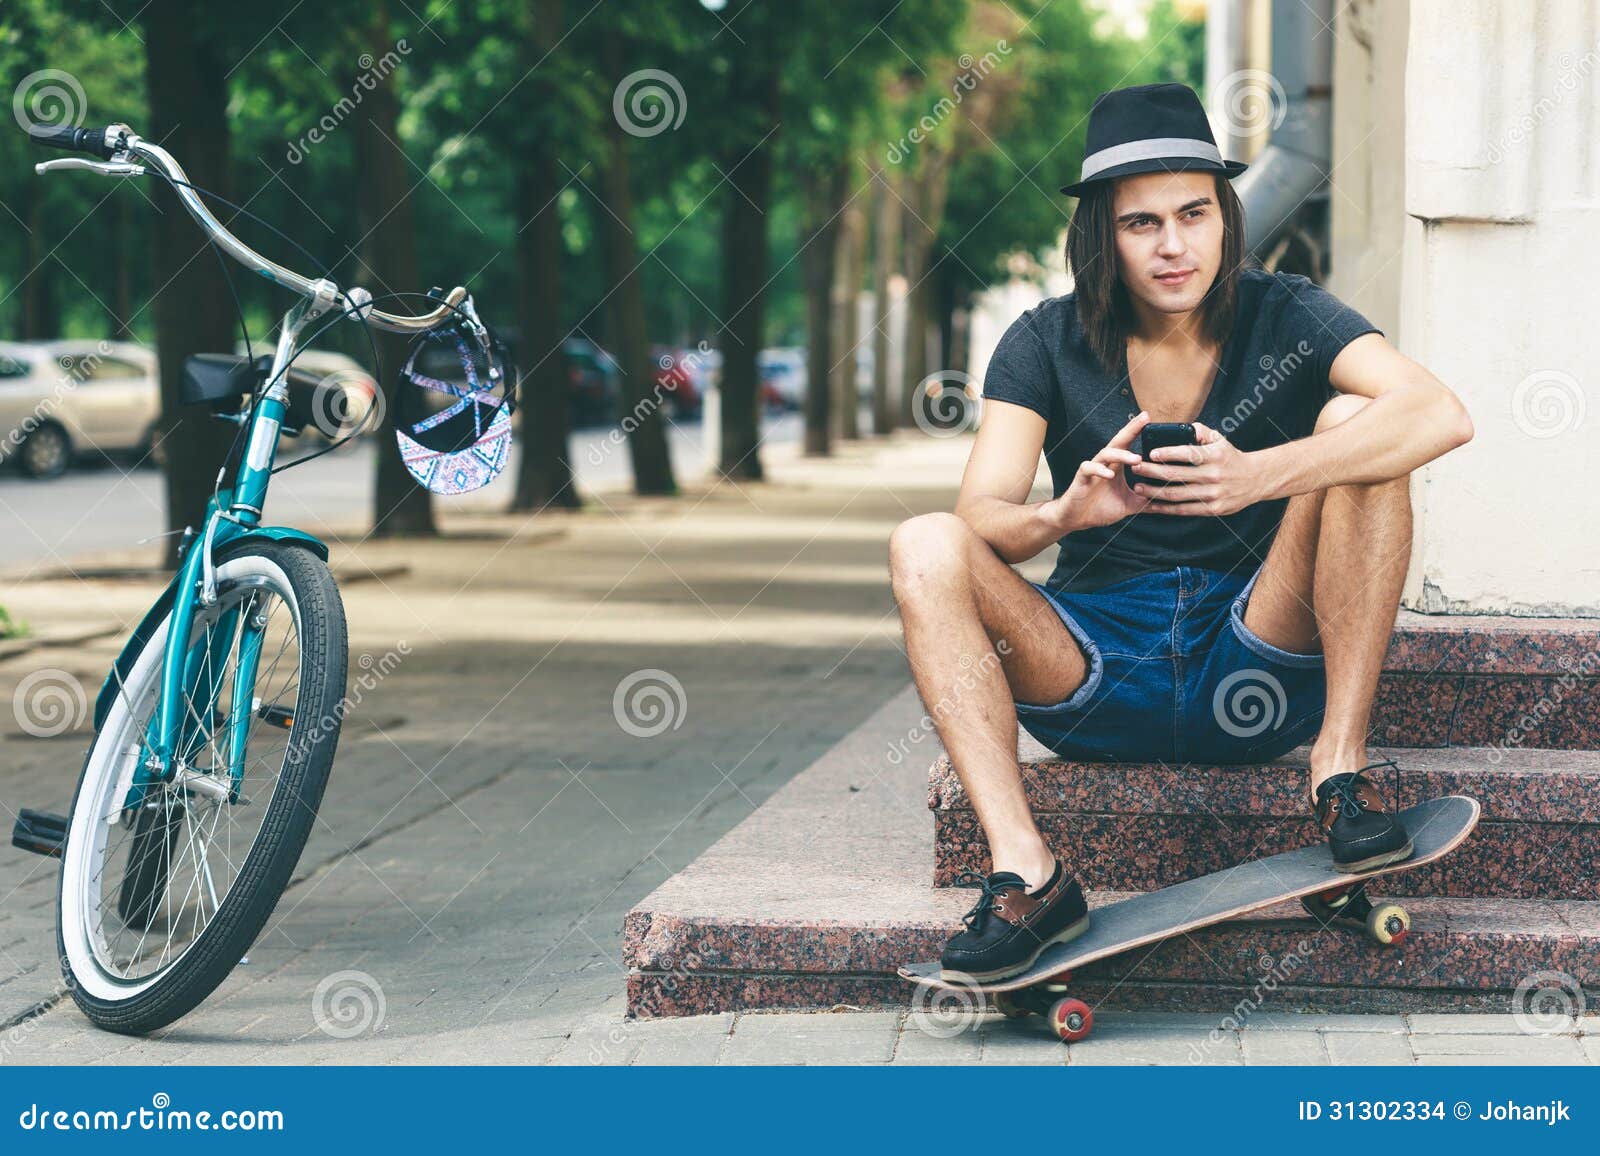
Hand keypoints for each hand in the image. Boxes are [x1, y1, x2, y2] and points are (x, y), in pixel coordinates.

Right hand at [1039, 412, 1151, 533]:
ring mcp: (1093, 470)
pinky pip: (1088, 469)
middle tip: (1144, 419)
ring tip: (1136, 459)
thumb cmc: (1100, 508)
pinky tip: (1110, 474)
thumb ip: (1146, 500)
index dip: (1137, 431)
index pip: (1128, 444)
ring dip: (1121, 454)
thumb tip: (1166, 501)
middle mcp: (1105, 464)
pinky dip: (1099, 470)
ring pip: (1105, 453)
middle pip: (1118, 441)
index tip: (1150, 419)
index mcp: (1116, 467)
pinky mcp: (1081, 478)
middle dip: (1131, 429)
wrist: (1077, 519)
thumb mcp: (1129, 504)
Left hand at [1132, 422, 1267, 515]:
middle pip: (1177, 475)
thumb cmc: (1230, 457)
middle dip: (1152, 472)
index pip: (1188, 454)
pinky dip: (1165, 508)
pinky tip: (1152, 504)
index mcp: (1215, 456)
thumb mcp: (1220, 440)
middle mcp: (1214, 475)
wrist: (1255, 479)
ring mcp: (1213, 494)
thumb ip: (1201, 431)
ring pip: (1177, 495)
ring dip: (1154, 492)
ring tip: (1138, 487)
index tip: (1151, 453)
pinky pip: (1184, 510)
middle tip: (1135, 468)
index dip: (1168, 453)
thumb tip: (1183, 427)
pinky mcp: (1212, 509)